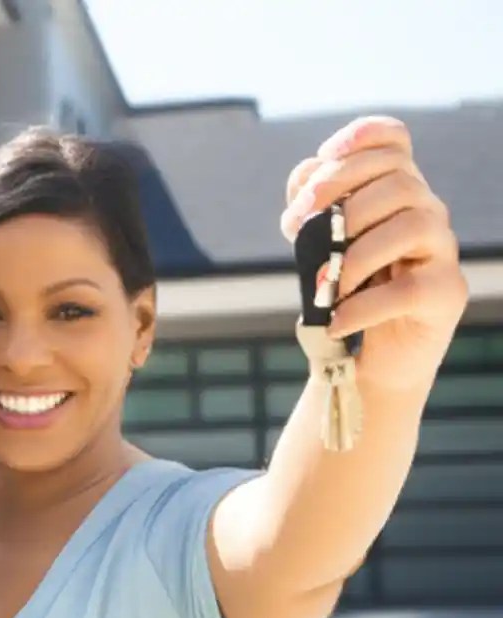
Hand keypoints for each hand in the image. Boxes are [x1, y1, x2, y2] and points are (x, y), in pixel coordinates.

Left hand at [280, 116, 467, 390]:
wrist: (367, 356)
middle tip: (297, 228)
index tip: (325, 153)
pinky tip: (336, 319)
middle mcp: (426, 212)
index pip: (395, 141)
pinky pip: (408, 290)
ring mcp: (441, 251)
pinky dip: (361, 306)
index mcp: (394, 191)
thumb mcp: (316, 243)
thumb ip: (310, 205)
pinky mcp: (444, 294)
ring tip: (324, 283)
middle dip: (339, 196)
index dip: (363, 135)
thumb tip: (306, 183)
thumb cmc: (342, 290)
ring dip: (355, 253)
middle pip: (399, 179)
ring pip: (412, 226)